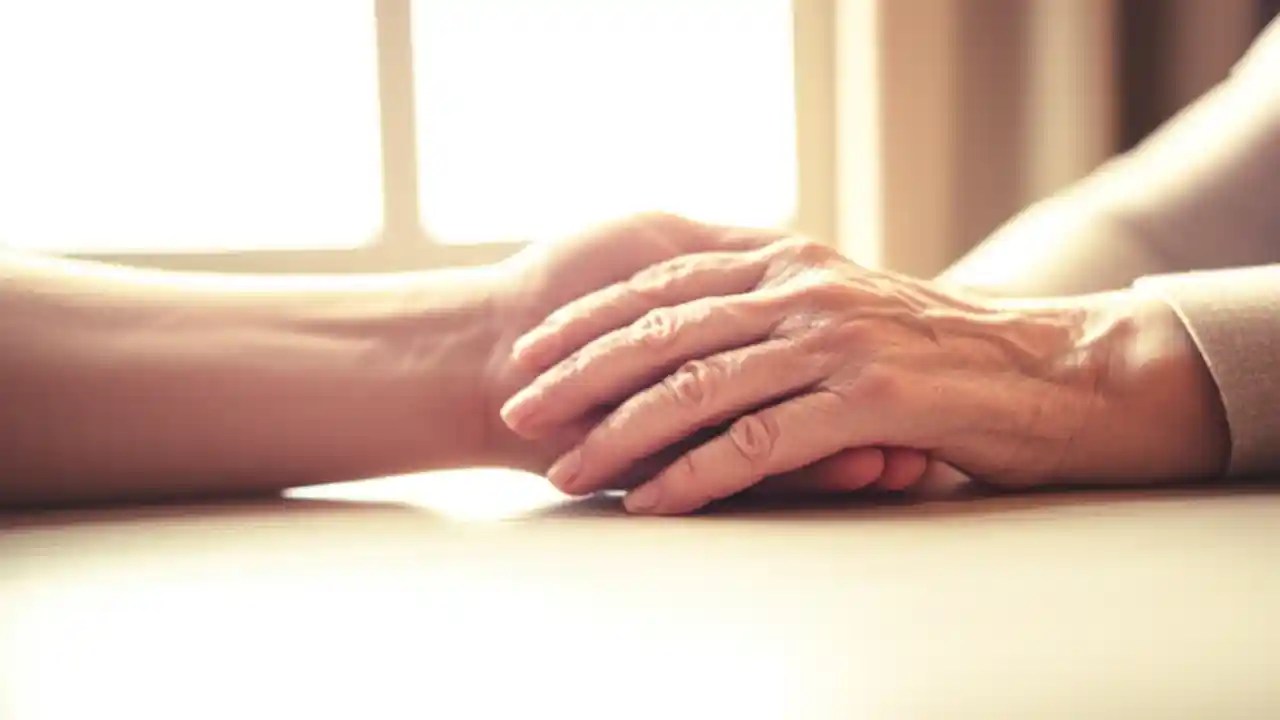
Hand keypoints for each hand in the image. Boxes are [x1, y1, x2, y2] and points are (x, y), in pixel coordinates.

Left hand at [500, 237, 1228, 513]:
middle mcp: (802, 287)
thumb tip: (686, 331)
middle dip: (580, 371)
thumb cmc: (933, 354)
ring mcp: (835, 339)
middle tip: (518, 405)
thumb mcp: (842, 308)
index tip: (531, 353)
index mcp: (788, 258)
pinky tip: (654, 501)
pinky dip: (697, 474)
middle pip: (664, 327)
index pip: (663, 282)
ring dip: (623, 431)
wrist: (1047, 374)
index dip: (588, 318)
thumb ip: (769, 307)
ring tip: (567, 468)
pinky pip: (761, 442)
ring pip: (700, 383)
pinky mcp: (868, 397)